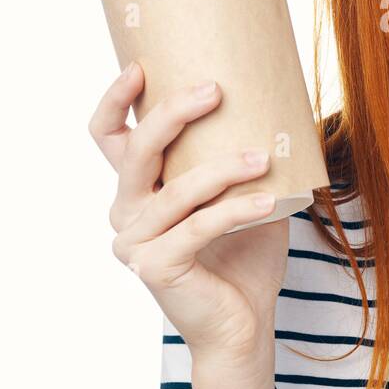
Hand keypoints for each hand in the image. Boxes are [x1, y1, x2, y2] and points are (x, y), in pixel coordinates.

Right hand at [88, 62, 289, 363]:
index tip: (142, 66)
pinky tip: (268, 201)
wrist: (245, 322)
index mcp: (137, 188)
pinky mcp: (155, 267)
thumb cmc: (245, 253)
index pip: (108, 135)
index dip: (116, 98)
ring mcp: (136, 241)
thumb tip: (280, 96)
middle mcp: (126, 211)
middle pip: (137, 150)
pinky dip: (236, 210)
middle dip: (173, 113)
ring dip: (222, 168)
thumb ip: (240, 150)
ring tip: (262, 156)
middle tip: (215, 90)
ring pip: (177, 190)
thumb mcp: (242, 190)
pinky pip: (199, 227)